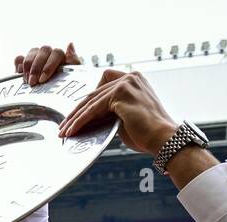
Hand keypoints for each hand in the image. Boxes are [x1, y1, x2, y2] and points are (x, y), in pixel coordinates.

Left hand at [14, 42, 177, 154]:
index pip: (102, 85)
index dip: (87, 100)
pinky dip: (80, 121)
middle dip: (76, 112)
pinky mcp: (120, 94)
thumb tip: (92, 117)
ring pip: (91, 102)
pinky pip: (93, 109)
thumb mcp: (126, 116)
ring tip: (63, 132)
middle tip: (63, 126)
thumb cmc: (147, 134)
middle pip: (93, 94)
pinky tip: (71, 131)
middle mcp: (130, 77)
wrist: (162, 138)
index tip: (74, 114)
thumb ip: (112, 110)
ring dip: (74, 119)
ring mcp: (125, 83)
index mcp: (133, 79)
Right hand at [15, 42, 79, 86]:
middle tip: (33, 83)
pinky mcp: (23, 64)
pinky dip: (18, 65)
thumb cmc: (63, 89)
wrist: (49, 104)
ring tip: (27, 82)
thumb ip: (74, 62)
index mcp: (61, 57)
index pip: (56, 53)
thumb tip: (70, 44)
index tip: (42, 80)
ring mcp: (36, 58)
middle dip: (37, 67)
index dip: (49, 65)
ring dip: (28, 67)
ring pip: (32, 52)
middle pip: (43, 51)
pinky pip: (19, 58)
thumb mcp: (72, 78)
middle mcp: (49, 54)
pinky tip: (19, 74)